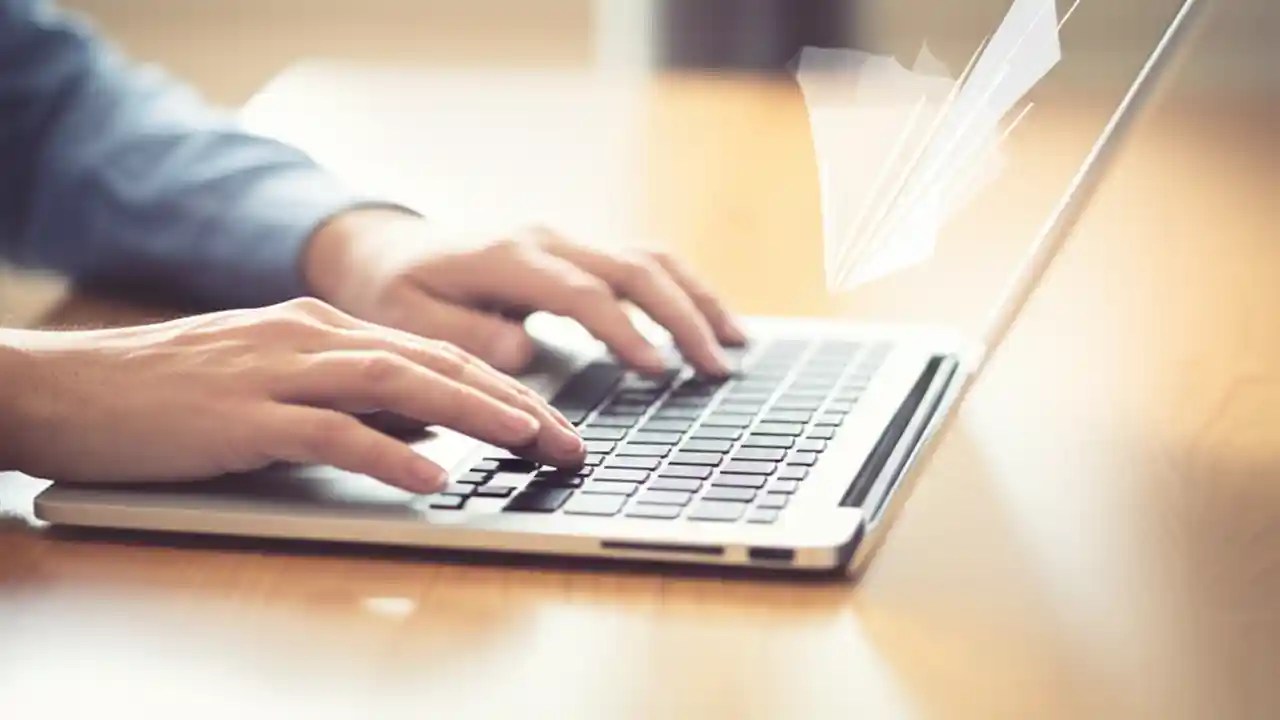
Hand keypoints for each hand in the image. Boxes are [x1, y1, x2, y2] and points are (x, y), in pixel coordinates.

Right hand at [0, 298, 583, 491]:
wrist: (70, 388)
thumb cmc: (175, 393)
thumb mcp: (276, 381)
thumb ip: (350, 395)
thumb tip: (427, 427)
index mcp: (325, 326)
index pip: (437, 354)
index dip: (504, 388)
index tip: (554, 424)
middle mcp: (312, 336)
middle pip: (435, 364)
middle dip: (513, 403)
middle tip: (569, 442)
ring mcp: (278, 371)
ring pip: (398, 384)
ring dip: (474, 415)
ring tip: (529, 443)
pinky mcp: (244, 416)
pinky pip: (331, 432)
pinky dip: (389, 454)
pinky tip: (433, 477)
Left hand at [303, 210, 747, 374]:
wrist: (388, 249)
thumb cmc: (396, 291)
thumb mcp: (407, 318)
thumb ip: (464, 333)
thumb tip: (525, 351)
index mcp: (508, 258)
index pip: (582, 292)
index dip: (624, 329)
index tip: (658, 369)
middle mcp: (547, 241)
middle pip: (633, 268)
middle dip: (682, 316)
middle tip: (715, 367)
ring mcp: (567, 242)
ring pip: (649, 259)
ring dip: (695, 298)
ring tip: (734, 344)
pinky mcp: (578, 254)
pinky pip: (642, 265)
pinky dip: (682, 292)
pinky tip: (709, 323)